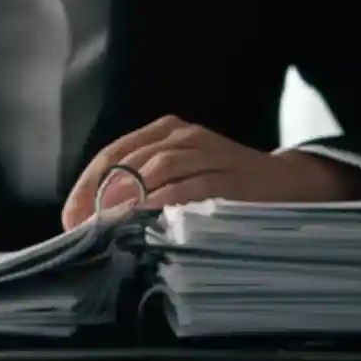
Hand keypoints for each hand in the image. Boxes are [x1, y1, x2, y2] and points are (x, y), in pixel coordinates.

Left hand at [61, 115, 360, 228]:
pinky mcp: (231, 174)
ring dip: (127, 200)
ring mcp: (209, 151)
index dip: (87, 186)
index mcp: (165, 131)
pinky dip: (165, 205)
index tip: (70, 219)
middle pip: (128, 160)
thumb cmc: (224, 188)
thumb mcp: (180, 179)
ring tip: (106, 227)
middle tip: (83, 229)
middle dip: (100, 197)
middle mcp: (183, 135)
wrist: (290, 186)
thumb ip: (141, 192)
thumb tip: (90, 223)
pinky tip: (146, 224)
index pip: (112, 153)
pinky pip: (191, 187)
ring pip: (158, 169)